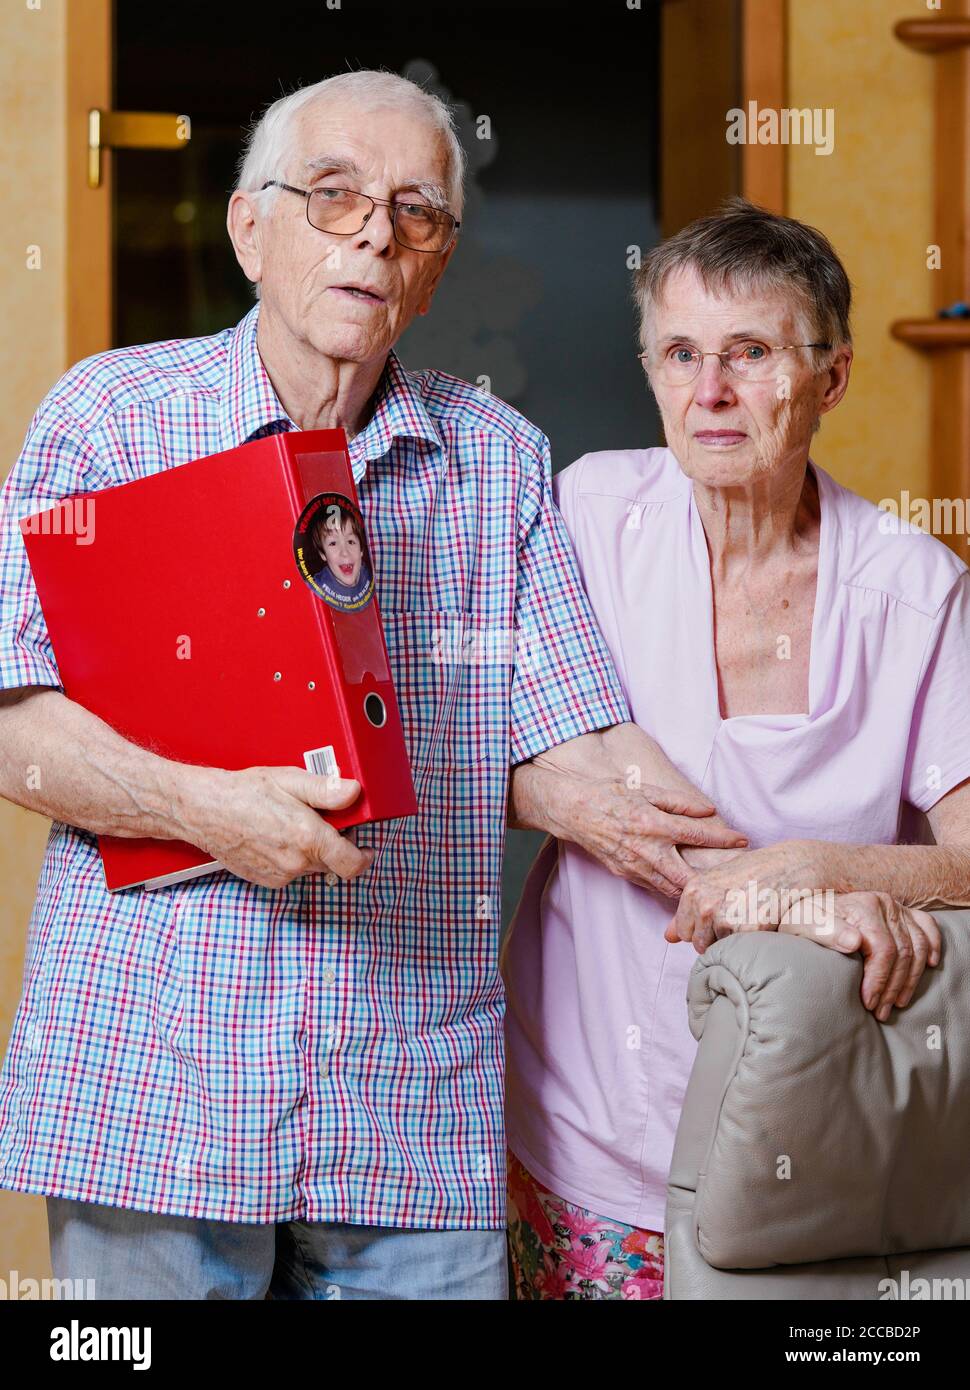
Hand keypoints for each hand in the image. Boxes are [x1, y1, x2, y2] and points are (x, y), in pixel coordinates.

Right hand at [186, 764, 374, 888]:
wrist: (204, 811)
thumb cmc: (244, 793)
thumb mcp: (290, 781)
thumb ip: (327, 790)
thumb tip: (355, 793)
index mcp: (308, 839)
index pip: (352, 864)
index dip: (365, 856)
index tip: (367, 847)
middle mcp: (296, 863)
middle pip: (332, 862)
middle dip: (333, 844)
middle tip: (320, 819)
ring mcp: (280, 875)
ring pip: (310, 866)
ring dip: (310, 850)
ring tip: (291, 823)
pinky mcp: (265, 880)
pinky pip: (290, 872)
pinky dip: (291, 857)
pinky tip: (275, 835)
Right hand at [551, 774, 747, 897]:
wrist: (574, 811)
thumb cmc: (609, 794)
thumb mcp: (645, 789)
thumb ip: (678, 802)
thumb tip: (707, 810)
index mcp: (654, 824)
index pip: (698, 834)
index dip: (724, 839)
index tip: (743, 840)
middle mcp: (647, 849)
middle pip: (689, 876)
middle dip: (712, 880)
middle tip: (732, 879)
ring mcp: (635, 865)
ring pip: (671, 888)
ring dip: (693, 889)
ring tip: (713, 887)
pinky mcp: (625, 873)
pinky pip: (654, 886)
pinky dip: (671, 889)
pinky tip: (684, 887)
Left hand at [664, 840, 821, 950]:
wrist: (790, 865)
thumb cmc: (752, 871)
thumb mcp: (715, 882)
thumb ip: (689, 910)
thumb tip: (668, 937)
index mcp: (693, 890)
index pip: (683, 931)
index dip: (702, 927)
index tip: (720, 911)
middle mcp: (705, 904)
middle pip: (699, 943)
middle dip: (716, 935)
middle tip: (737, 912)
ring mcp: (726, 917)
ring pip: (720, 947)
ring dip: (734, 937)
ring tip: (748, 912)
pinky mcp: (749, 928)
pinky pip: (741, 947)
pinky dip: (751, 938)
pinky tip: (760, 917)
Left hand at [777, 890, 941, 1021]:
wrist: (809, 909)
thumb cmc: (805, 920)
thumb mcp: (804, 926)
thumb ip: (827, 932)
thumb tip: (854, 941)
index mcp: (862, 905)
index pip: (883, 949)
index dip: (879, 980)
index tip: (868, 1003)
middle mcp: (884, 903)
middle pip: (902, 952)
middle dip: (893, 987)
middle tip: (881, 1011)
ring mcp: (896, 907)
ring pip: (918, 946)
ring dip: (911, 978)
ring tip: (897, 1002)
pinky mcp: (904, 912)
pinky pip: (928, 927)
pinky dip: (932, 946)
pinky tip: (930, 965)